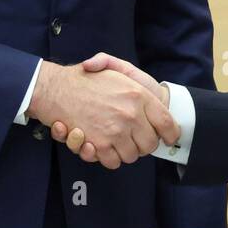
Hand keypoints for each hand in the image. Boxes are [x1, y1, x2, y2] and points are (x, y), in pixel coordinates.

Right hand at [28, 58, 177, 169]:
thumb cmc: (86, 78)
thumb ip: (133, 75)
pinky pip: (113, 162)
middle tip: (133, 137)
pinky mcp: (99, 145)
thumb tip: (154, 94)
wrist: (57, 88)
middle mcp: (131, 114)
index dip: (171, 134)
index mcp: (139, 94)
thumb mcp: (113, 65)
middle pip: (150, 145)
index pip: (167, 122)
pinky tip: (102, 145)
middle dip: (143, 144)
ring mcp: (115, 131)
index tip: (169, 138)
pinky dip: (108, 158)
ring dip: (125, 151)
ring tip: (115, 139)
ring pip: (132, 156)